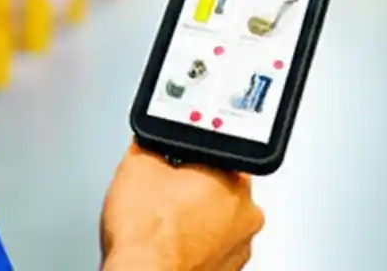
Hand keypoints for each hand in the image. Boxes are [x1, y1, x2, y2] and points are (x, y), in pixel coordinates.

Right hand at [100, 142, 264, 270]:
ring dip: (195, 218)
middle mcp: (247, 215)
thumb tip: (153, 138)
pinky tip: (170, 243)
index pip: (217, 152)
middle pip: (218, 187)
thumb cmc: (146, 235)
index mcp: (236, 180)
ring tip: (163, 222)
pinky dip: (194, 245)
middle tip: (162, 193)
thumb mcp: (138, 165)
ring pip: (216, 220)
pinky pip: (211, 248)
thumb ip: (154, 141)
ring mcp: (239, 249)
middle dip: (192, 187)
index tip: (171, 161)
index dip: (189, 154)